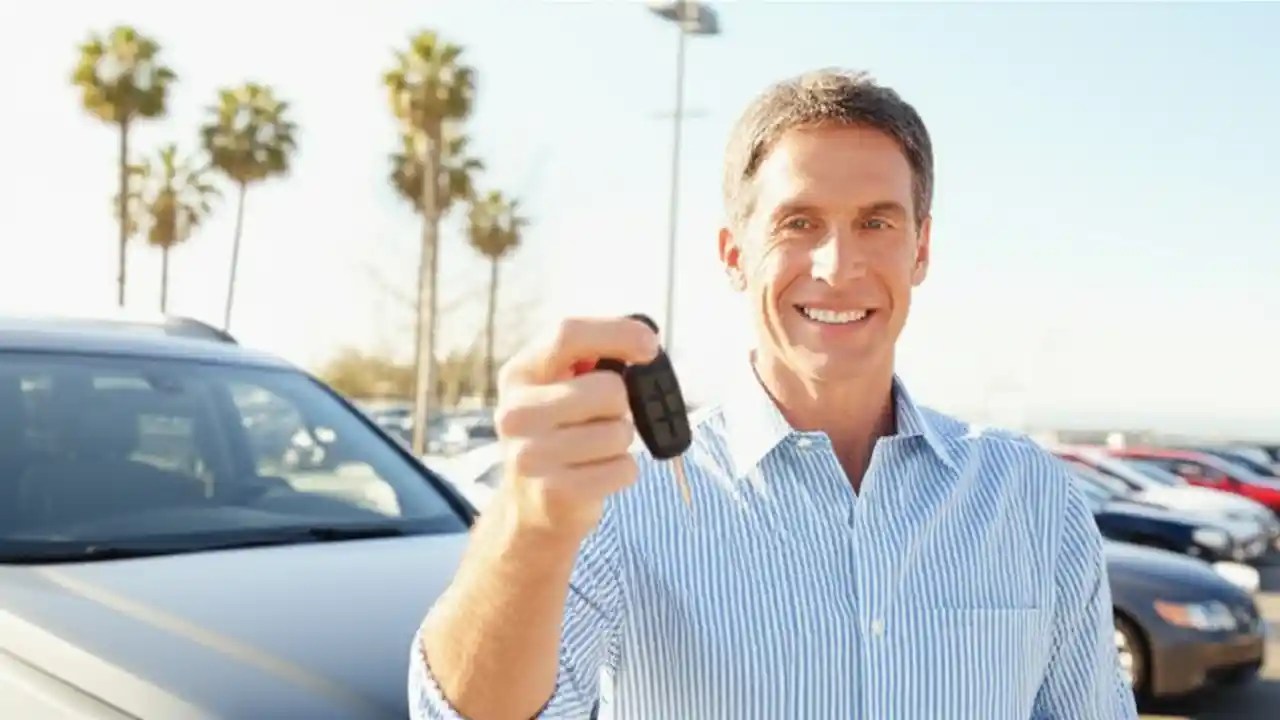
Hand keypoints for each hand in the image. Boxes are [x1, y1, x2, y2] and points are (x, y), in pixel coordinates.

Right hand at [492, 316, 659, 539]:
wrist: (530, 506)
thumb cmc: (559, 432)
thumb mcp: (559, 387)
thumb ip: (593, 357)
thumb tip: (645, 341)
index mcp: (519, 375)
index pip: (568, 334)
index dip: (617, 333)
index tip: (650, 346)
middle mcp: (516, 413)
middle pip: (609, 389)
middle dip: (620, 405)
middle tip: (603, 418)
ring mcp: (532, 456)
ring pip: (620, 433)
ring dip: (620, 441)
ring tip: (594, 449)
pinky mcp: (555, 493)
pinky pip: (624, 469)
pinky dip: (622, 471)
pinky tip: (596, 474)